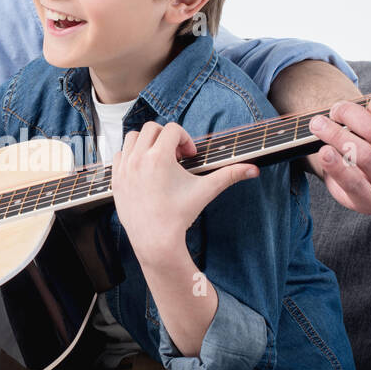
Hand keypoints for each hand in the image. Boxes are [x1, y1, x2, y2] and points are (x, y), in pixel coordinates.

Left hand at [112, 121, 258, 260]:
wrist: (155, 240)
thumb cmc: (180, 215)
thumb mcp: (205, 191)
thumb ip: (230, 175)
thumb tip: (254, 169)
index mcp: (159, 157)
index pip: (172, 128)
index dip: (185, 138)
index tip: (190, 156)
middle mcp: (138, 158)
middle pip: (152, 128)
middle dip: (166, 137)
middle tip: (176, 157)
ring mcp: (124, 168)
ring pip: (133, 137)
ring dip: (147, 142)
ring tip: (159, 159)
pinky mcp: (116, 179)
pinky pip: (120, 154)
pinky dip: (131, 155)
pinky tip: (144, 170)